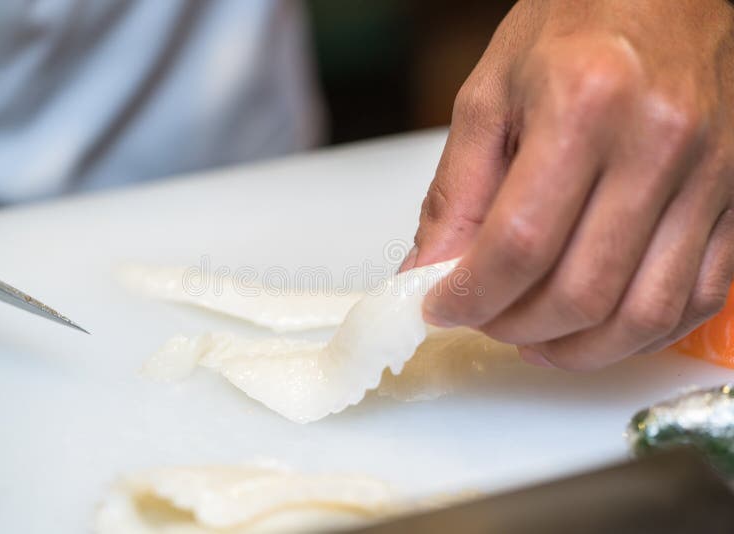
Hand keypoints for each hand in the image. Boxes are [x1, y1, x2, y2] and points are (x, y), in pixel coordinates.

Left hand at [409, 0, 733, 369]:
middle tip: (482, 320)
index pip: (518, 243)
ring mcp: (711, 176)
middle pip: (581, 291)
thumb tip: (427, 271)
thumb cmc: (576, 26)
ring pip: (643, 312)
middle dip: (514, 327)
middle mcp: (658, 144)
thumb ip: (455, 192)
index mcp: (584, 106)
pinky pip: (697, 298)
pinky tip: (594, 329)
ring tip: (531, 339)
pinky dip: (639, 334)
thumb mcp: (490, 94)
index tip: (441, 308)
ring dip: (576, 349)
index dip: (470, 295)